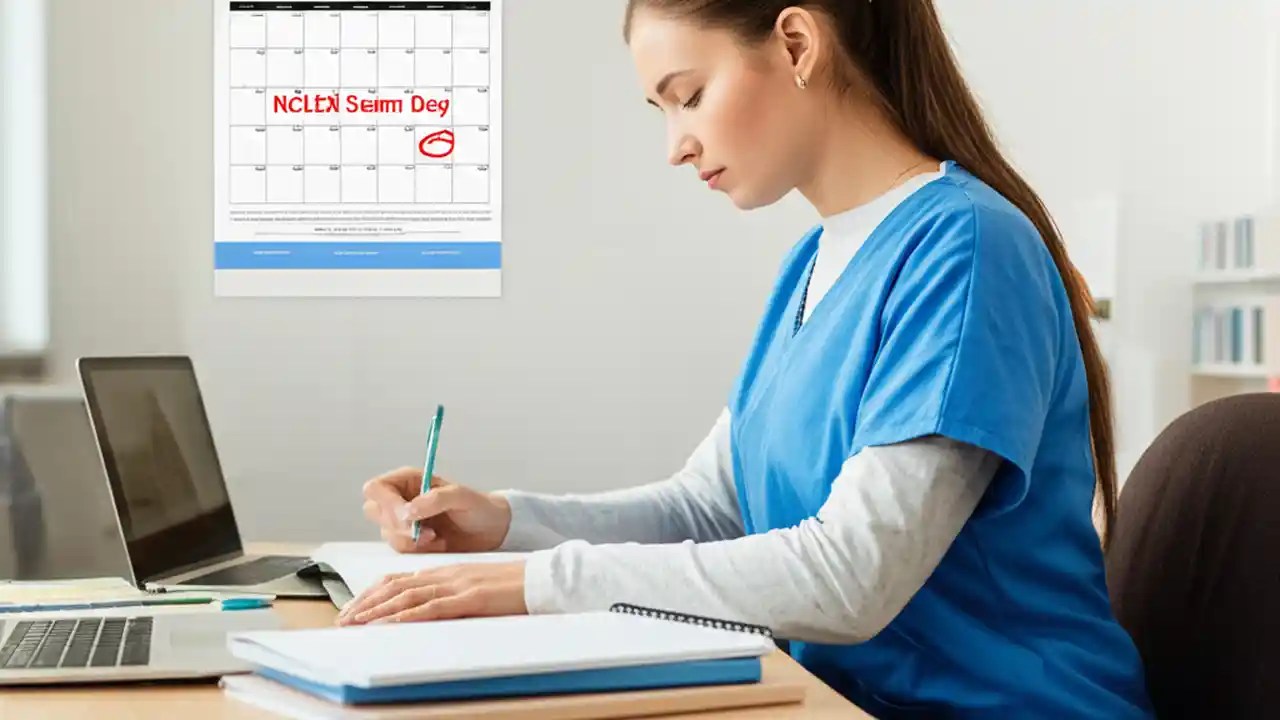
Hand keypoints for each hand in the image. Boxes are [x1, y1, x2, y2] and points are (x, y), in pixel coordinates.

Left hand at [336, 561, 526, 624]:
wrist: (540, 578)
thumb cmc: (511, 585)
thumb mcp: (473, 586)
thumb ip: (449, 593)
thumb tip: (423, 608)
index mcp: (445, 571)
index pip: (398, 579)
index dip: (372, 593)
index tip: (353, 608)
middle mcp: (445, 575)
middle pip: (396, 586)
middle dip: (366, 603)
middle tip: (344, 619)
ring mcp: (457, 585)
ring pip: (409, 596)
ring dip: (379, 610)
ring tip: (358, 622)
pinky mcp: (471, 598)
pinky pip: (435, 606)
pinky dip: (410, 614)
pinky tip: (394, 622)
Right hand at [361, 467, 512, 553]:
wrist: (491, 531)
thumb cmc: (478, 507)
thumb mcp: (461, 496)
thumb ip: (436, 499)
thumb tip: (409, 510)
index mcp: (408, 480)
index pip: (376, 488)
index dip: (387, 504)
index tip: (409, 518)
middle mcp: (400, 499)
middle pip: (373, 511)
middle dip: (398, 526)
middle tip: (427, 532)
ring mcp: (402, 521)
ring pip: (386, 534)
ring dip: (411, 540)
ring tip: (438, 537)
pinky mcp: (408, 541)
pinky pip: (398, 550)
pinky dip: (417, 550)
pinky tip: (438, 545)